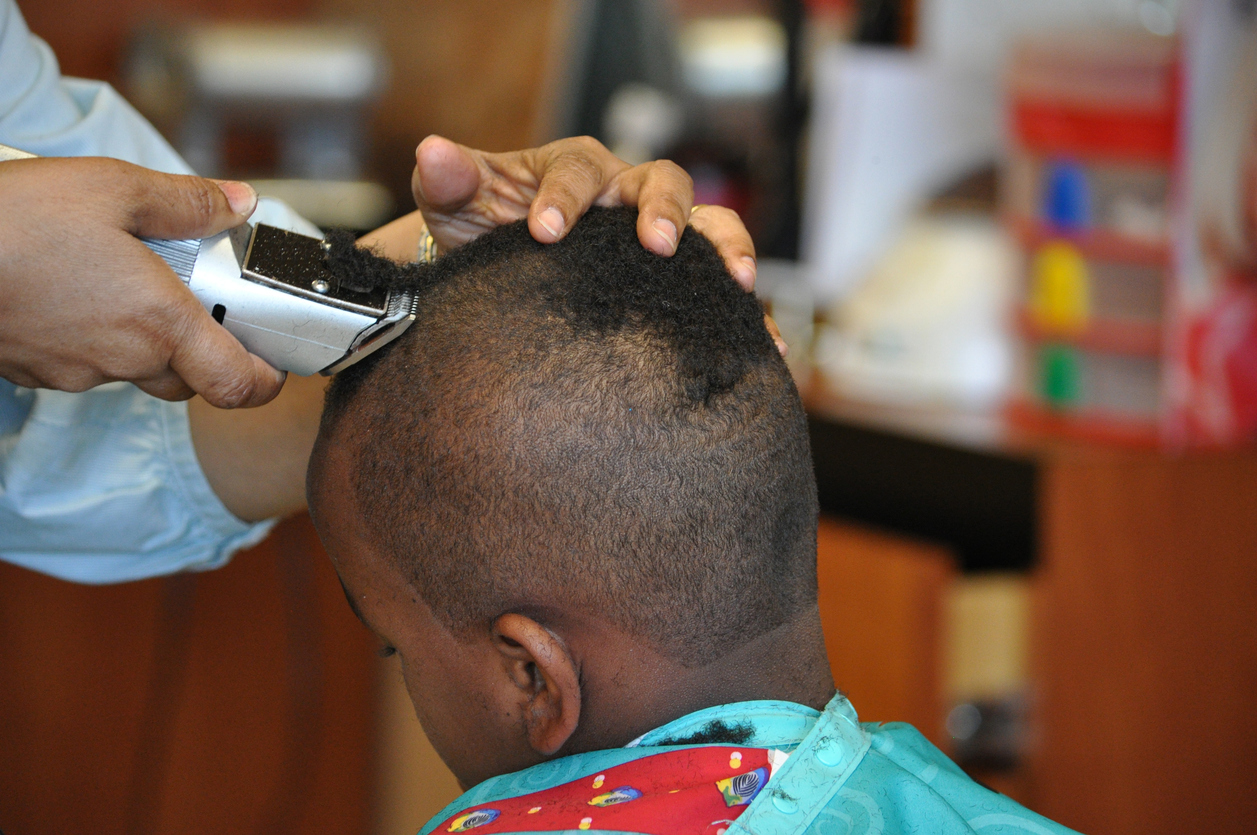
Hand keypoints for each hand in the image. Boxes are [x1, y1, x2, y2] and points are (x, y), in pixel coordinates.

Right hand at [0, 157, 284, 407]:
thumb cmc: (13, 219)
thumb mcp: (112, 189)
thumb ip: (186, 202)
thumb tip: (240, 203)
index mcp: (159, 321)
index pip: (237, 385)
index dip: (265, 382)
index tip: (272, 362)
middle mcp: (123, 359)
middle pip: (188, 377)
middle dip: (200, 346)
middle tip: (192, 297)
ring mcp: (74, 372)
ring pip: (133, 370)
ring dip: (142, 338)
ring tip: (120, 279)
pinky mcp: (33, 371)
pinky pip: (83, 364)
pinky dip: (92, 336)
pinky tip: (71, 290)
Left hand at [411, 135, 759, 290]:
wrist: (503, 275)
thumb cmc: (483, 230)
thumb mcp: (459, 207)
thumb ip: (449, 181)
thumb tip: (431, 152)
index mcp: (576, 169)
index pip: (580, 168)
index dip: (565, 198)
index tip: (542, 233)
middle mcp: (626, 195)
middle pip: (663, 182)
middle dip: (662, 212)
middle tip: (654, 244)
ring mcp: (657, 237)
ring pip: (709, 226)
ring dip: (727, 250)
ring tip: (739, 283)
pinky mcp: (678, 283)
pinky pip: (722, 289)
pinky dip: (749, 313)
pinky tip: (766, 346)